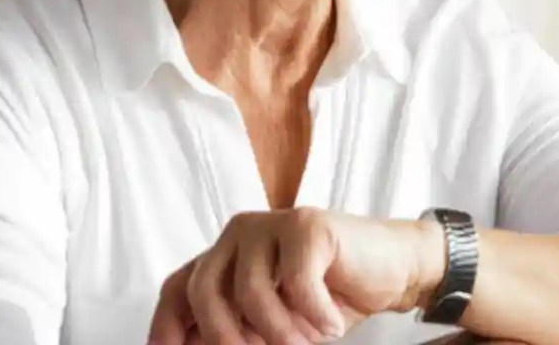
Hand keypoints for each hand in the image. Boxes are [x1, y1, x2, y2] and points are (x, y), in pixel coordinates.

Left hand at [147, 208, 444, 344]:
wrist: (392, 269)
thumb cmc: (331, 298)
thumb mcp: (273, 326)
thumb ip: (238, 332)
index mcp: (224, 257)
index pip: (176, 290)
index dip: (166, 328)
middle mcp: (239, 235)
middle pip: (204, 291)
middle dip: (225, 337)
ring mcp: (272, 225)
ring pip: (250, 290)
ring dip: (279, 331)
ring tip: (306, 342)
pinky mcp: (307, 225)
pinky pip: (296, 281)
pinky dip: (315, 313)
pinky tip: (331, 323)